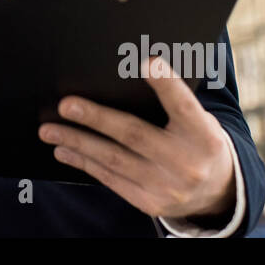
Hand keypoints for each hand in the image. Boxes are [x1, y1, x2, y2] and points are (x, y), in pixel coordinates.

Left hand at [38, 56, 236, 220]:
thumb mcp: (199, 120)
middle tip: (66, 105)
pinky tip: (64, 149)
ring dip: (77, 142)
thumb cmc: (198, 141)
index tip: (147, 61)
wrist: (216, 192)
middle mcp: (186, 162)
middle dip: (96, 119)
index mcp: (203, 134)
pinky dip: (84, 162)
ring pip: (113, 159)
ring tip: (48, 129)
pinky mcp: (149, 202)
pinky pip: (110, 179)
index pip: (183, 105)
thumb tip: (128, 71)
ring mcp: (166, 187)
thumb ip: (172, 102)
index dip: (166, 84)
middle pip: (134, 135)